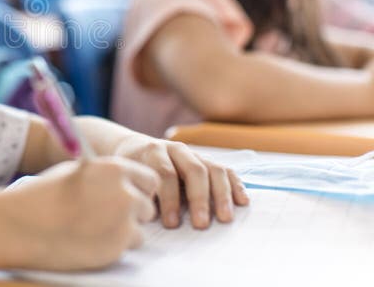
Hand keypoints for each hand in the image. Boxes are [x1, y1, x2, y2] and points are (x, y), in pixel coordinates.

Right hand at [8, 157, 159, 270]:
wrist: (25, 224)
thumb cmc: (45, 196)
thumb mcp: (77, 172)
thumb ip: (105, 176)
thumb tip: (123, 183)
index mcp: (115, 169)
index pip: (150, 180)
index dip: (138, 190)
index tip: (128, 197)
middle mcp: (125, 192)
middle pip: (147, 206)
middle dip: (132, 214)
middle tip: (107, 218)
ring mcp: (124, 221)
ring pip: (140, 229)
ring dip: (124, 232)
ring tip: (94, 229)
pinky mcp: (118, 245)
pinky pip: (127, 247)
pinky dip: (113, 247)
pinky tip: (90, 240)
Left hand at [112, 135, 248, 228]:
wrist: (136, 149)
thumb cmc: (132, 171)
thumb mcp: (130, 178)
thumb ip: (140, 193)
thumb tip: (147, 217)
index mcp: (153, 152)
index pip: (165, 173)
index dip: (169, 199)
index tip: (171, 224)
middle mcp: (176, 149)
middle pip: (194, 170)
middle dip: (199, 199)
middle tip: (201, 225)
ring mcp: (194, 153)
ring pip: (214, 169)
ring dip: (221, 195)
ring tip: (225, 218)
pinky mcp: (207, 160)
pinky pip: (226, 170)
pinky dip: (235, 185)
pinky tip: (243, 202)